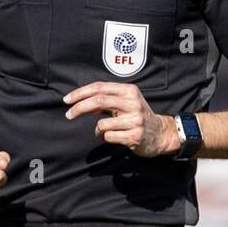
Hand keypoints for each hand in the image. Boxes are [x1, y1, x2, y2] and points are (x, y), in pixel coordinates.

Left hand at [63, 83, 178, 157]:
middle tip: (68, 115)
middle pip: (99, 101)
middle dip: (79, 108)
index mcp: (129, 91)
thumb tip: (81, 101)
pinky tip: (113, 137)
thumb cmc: (137, 117)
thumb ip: (106, 99)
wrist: (160, 134)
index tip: (67, 100)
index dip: (81, 93)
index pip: (100, 88)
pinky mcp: (135, 136)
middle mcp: (133, 103)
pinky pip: (108, 136)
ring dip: (97, 130)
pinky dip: (105, 138)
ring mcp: (135, 120)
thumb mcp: (125, 102)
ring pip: (102, 123)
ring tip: (104, 132)